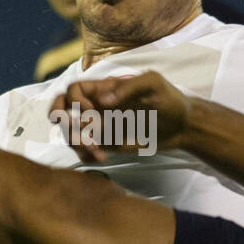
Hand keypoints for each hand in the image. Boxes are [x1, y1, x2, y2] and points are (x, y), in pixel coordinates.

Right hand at [49, 71, 192, 162]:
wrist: (182, 126)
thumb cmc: (169, 99)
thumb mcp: (152, 84)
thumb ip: (128, 88)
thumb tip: (101, 100)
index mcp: (104, 88)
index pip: (74, 90)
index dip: (77, 103)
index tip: (95, 115)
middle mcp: (97, 105)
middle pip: (62, 110)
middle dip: (65, 124)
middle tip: (81, 136)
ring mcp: (99, 125)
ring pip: (70, 133)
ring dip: (77, 144)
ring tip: (97, 152)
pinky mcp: (105, 143)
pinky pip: (84, 149)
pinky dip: (86, 155)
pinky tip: (102, 158)